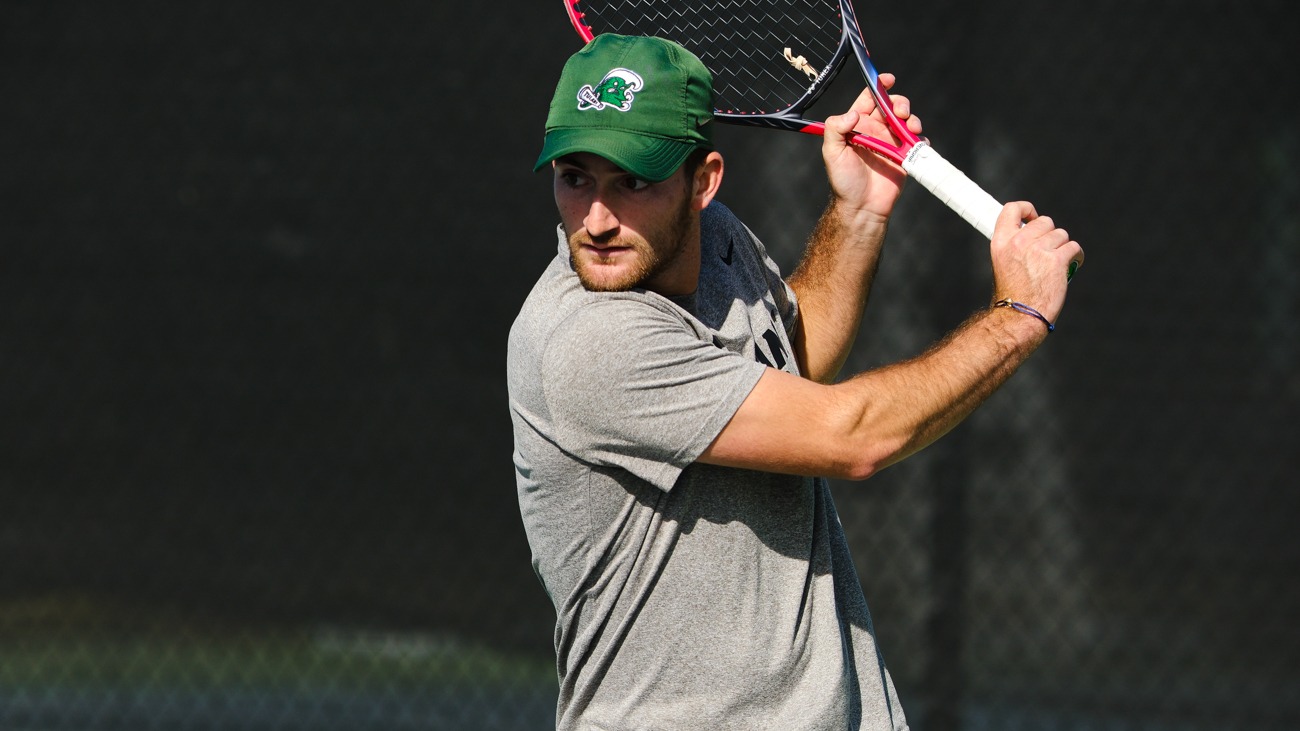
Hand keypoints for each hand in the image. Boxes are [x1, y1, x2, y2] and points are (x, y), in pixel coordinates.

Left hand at [821, 74, 922, 221]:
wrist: (862, 206)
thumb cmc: (844, 181)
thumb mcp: (832, 152)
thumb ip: (836, 129)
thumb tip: (853, 113)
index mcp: (858, 126)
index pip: (869, 99)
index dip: (878, 86)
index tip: (888, 80)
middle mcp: (876, 132)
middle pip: (892, 106)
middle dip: (900, 103)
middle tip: (901, 112)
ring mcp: (892, 143)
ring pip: (907, 121)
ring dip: (913, 119)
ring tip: (911, 128)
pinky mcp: (905, 157)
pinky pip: (917, 142)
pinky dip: (920, 139)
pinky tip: (916, 144)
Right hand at [989, 202, 1084, 324]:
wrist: (1019, 317)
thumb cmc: (1013, 295)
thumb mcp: (1004, 264)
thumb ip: (1015, 246)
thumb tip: (1033, 233)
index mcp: (1001, 242)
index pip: (1013, 209)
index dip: (1027, 209)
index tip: (1033, 218)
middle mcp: (1018, 242)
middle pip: (1045, 221)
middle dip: (1050, 235)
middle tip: (1048, 252)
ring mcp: (1038, 250)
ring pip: (1061, 235)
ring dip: (1062, 248)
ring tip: (1057, 264)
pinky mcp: (1056, 260)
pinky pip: (1073, 247)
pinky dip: (1076, 257)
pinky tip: (1071, 266)